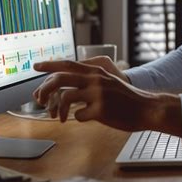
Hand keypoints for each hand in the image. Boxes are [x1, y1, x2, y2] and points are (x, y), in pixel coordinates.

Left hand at [32, 60, 181, 135]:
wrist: (146, 107)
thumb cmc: (125, 97)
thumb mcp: (107, 81)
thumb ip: (89, 80)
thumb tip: (66, 86)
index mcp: (95, 71)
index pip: (67, 63)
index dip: (49, 64)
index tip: (35, 66)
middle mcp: (95, 79)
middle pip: (60, 78)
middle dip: (44, 89)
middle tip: (40, 99)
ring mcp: (97, 94)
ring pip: (65, 97)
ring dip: (58, 109)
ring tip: (61, 117)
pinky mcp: (100, 110)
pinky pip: (78, 116)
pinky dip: (77, 119)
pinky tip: (85, 119)